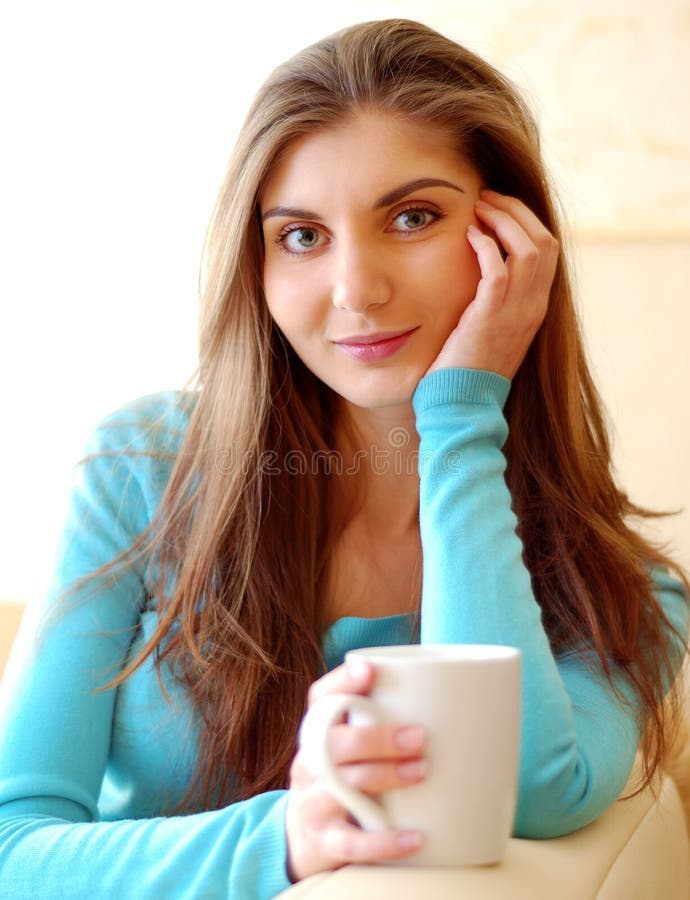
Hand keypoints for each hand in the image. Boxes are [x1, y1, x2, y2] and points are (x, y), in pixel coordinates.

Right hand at [285, 659, 425, 881]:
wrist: (304, 842)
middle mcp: (309, 764)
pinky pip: (351, 844)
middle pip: (333, 743)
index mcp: (316, 734)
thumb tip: (454, 701)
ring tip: (422, 771)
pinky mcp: (323, 842)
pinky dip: (383, 841)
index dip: (341, 682)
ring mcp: (312, 804)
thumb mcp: (349, 751)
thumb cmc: (344, 782)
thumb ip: (380, 724)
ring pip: (340, 786)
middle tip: (418, 736)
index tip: (370, 669)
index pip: (319, 699)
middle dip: (376, 737)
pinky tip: (414, 838)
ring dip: (384, 776)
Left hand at [428, 190, 558, 379]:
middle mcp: (532, 308)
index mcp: (535, 309)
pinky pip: (499, 268)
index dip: (526, 223)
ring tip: (479, 207)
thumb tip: (480, 278)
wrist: (461, 406)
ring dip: (503, 220)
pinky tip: (469, 235)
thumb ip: (494, 306)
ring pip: (529, 249)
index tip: (498, 209)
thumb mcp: (490, 333)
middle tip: (488, 198)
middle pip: (545, 242)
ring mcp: (515, 313)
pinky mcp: (490, 317)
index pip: (548, 252)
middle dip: (518, 212)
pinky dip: (486, 244)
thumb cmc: (466, 372)